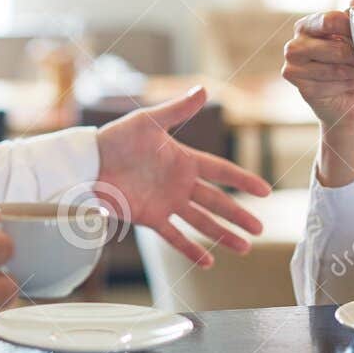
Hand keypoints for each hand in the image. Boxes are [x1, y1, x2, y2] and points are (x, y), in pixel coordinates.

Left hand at [95, 88, 271, 267]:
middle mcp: (180, 184)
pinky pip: (174, 236)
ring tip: (244, 248)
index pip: (221, 171)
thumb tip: (203, 89)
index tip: (265, 191)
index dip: (243, 180)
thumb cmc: (117, 137)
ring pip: (202, 223)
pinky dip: (190, 250)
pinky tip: (208, 263)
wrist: (88, 162)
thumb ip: (177, 110)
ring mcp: (167, 203)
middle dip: (239, 216)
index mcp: (184, 161)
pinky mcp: (150, 218)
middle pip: (217, 202)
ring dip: (223, 235)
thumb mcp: (149, 121)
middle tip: (260, 229)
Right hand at [281, 0, 353, 132]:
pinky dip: (350, 86)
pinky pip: (332, 85)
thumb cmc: (347, 62)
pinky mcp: (300, 88)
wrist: (344, 98)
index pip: (331, 20)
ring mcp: (293, 67)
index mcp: (306, 25)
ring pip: (336, 68)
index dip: (353, 30)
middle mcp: (294, 45)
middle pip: (335, 47)